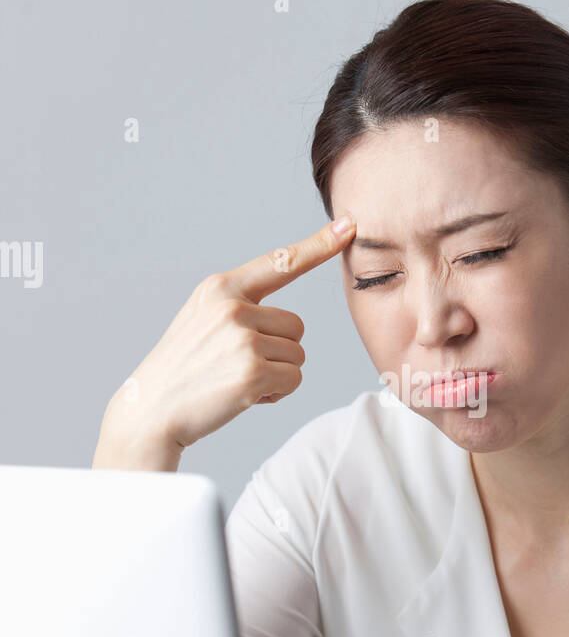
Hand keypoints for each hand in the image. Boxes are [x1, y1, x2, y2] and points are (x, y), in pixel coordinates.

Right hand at [103, 214, 356, 452]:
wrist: (151, 410)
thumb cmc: (184, 368)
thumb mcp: (204, 319)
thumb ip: (241, 306)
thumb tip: (289, 319)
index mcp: (220, 288)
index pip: (279, 262)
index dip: (318, 245)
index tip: (348, 226)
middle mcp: (232, 307)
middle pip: (297, 326)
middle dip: (278, 351)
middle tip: (237, 366)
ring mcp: (242, 340)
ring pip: (298, 355)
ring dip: (277, 375)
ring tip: (236, 380)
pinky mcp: (252, 373)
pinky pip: (294, 380)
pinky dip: (276, 394)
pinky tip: (242, 397)